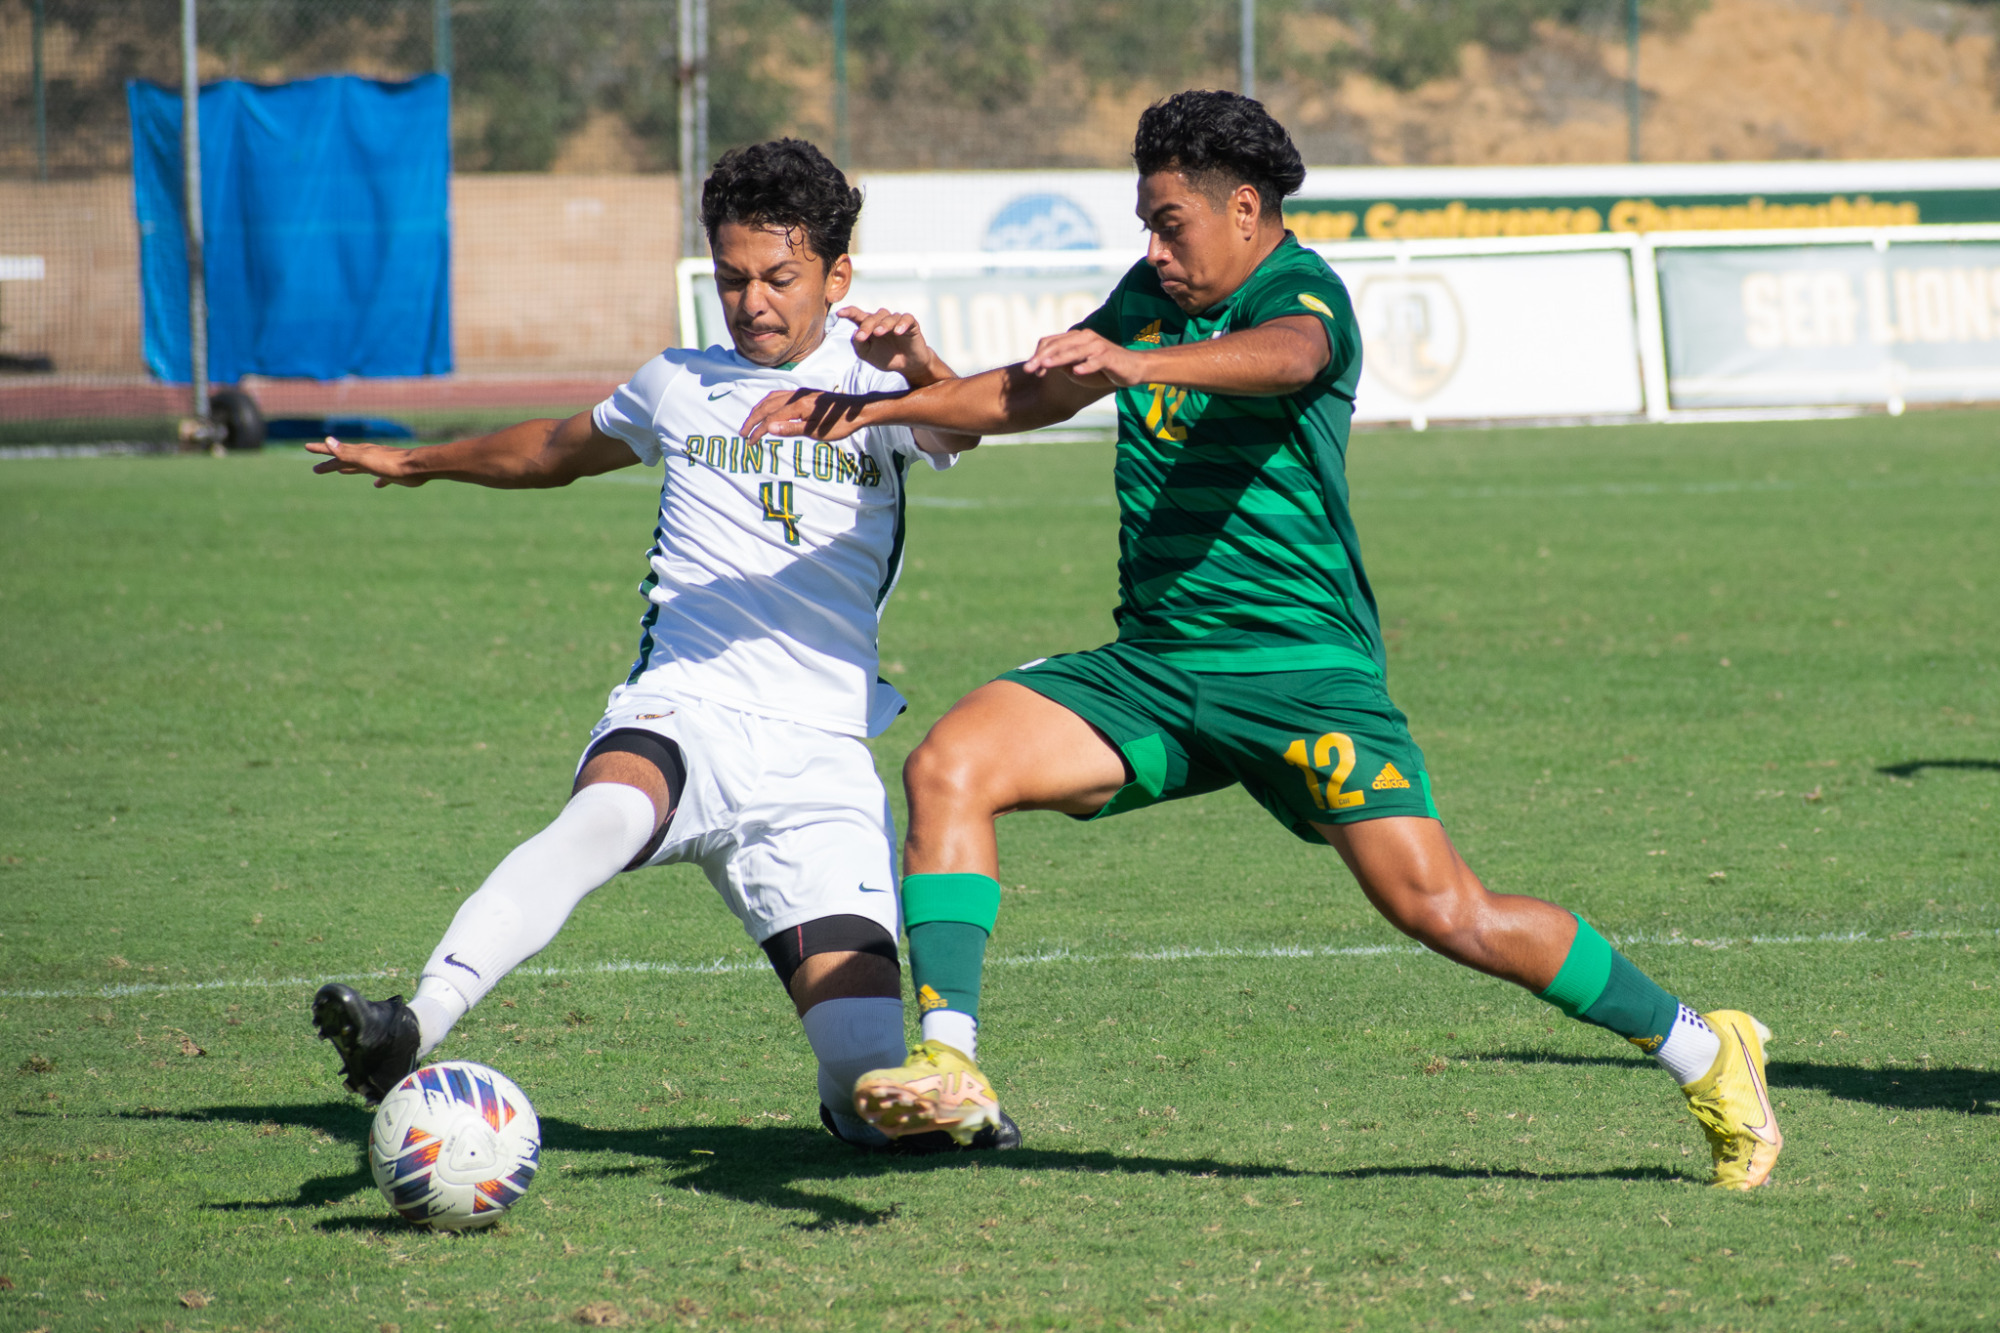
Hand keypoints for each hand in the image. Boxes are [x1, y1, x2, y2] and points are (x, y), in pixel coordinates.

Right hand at [306, 437, 426, 487]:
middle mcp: (368, 456)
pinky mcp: (392, 474)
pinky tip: (376, 485)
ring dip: (349, 469)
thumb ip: (347, 452)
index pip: (336, 450)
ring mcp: (380, 465)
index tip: (307, 447)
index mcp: (360, 453)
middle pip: (345, 459)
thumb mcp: (365, 458)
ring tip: (340, 472)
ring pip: (360, 467)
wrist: (417, 468)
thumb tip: (328, 439)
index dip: (321, 449)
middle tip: (316, 469)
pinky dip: (376, 480)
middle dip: (330, 463)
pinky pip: (381, 477)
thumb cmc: (390, 464)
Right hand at [741, 389, 875, 442]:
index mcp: (798, 406)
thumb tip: (768, 428)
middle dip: (753, 420)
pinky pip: (779, 395)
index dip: (758, 431)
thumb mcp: (816, 432)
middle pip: (766, 406)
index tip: (750, 442)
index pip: (770, 419)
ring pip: (771, 398)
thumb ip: (791, 429)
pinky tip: (767, 409)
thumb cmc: (839, 424)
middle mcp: (796, 396)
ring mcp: (799, 393)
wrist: (856, 410)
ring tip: (751, 422)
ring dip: (758, 410)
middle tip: (743, 433)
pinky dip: (768, 403)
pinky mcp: (803, 393)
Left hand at [839, 306, 945, 384]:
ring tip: (878, 333)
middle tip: (862, 336)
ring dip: (882, 324)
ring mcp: (896, 321)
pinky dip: (902, 323)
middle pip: (872, 316)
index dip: (849, 312)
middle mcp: (882, 321)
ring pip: (888, 316)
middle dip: (866, 326)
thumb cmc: (886, 358)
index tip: (840, 313)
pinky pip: (907, 318)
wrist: (907, 366)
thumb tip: (855, 333)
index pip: (858, 315)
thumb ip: (859, 345)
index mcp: (870, 326)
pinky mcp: (911, 324)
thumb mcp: (868, 355)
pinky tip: (898, 331)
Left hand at [1022, 329, 1146, 388]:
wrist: (1133, 368)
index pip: (1051, 342)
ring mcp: (1097, 346)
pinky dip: (1086, 366)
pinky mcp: (1109, 356)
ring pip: (1074, 351)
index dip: (1038, 354)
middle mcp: (1085, 337)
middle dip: (1042, 357)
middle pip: (1059, 345)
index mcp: (1076, 338)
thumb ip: (1063, 363)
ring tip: (1045, 365)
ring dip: (1059, 358)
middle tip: (1029, 368)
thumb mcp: (1079, 366)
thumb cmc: (1103, 368)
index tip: (1030, 370)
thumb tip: (1045, 364)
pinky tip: (1076, 372)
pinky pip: (1095, 361)